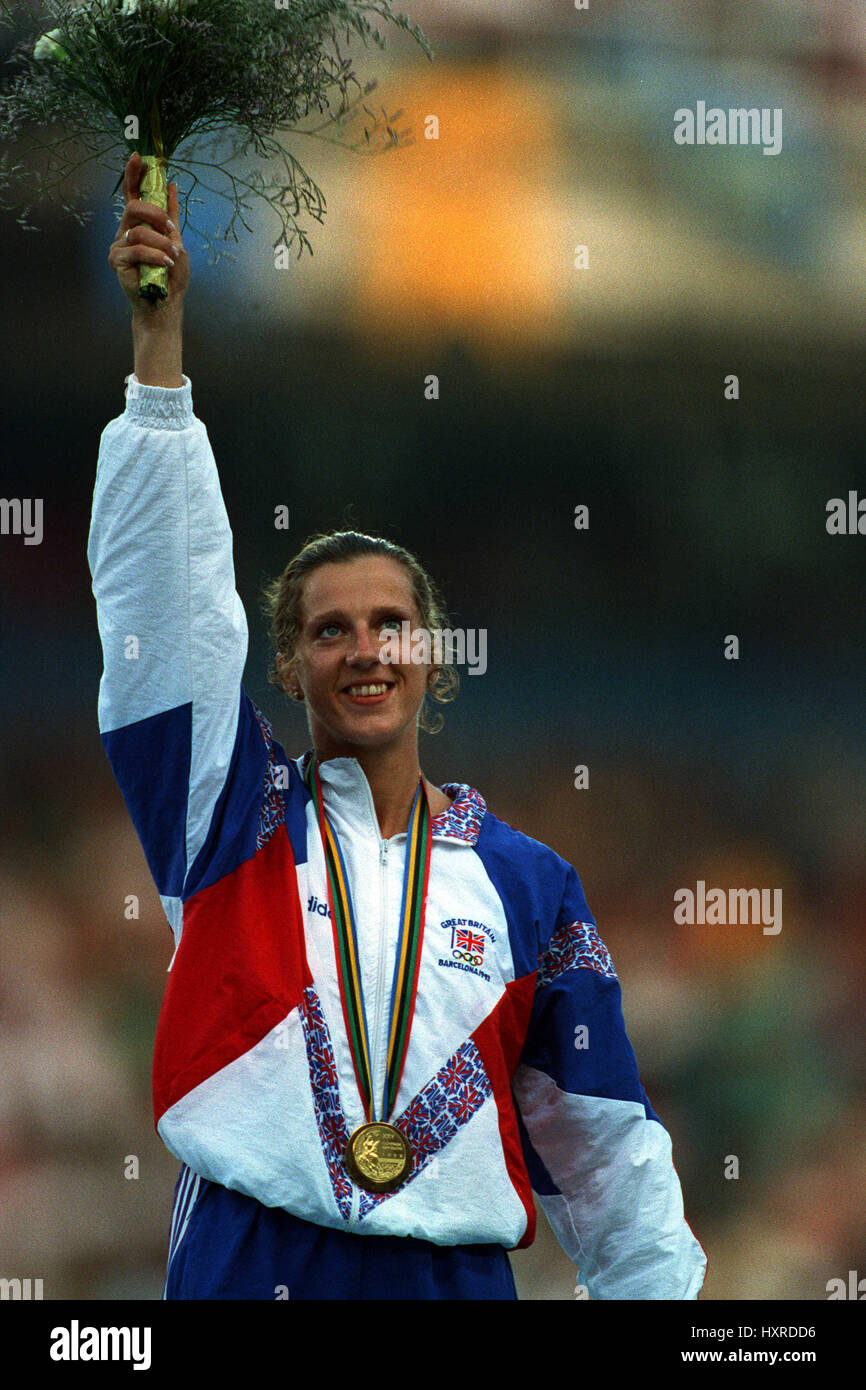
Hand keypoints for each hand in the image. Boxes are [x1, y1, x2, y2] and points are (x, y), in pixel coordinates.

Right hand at [108, 152, 189, 313]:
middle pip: (133, 207)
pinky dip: (155, 256)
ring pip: (138, 231)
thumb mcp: (176, 240)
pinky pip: (136, 249)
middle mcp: (125, 230)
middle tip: (171, 231)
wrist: (167, 301)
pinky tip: (165, 264)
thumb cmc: (171, 274)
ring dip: (161, 243)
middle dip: (155, 215)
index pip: (132, 193)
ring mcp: (119, 244)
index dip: (133, 175)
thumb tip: (171, 185)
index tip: (139, 157)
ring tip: (172, 257)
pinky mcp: (116, 260)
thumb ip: (171, 215)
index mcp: (139, 223)